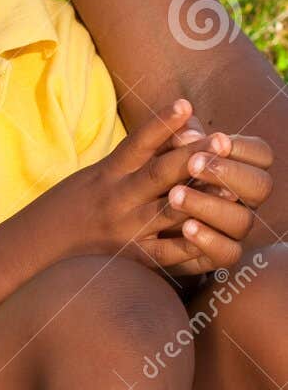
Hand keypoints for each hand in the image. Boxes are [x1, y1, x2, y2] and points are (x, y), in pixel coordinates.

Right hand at [63, 99, 262, 274]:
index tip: (186, 105)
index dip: (162, 123)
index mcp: (106, 174)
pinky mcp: (134, 258)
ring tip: (231, 186)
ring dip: (202, 197)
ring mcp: (126, 229)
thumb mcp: (95, 175)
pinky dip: (194, 245)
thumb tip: (171, 136)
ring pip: (170, 210)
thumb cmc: (70, 208)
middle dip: (193, 155)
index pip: (137, 143)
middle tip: (221, 138)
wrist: (38, 249)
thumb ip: (130, 160)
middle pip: (160, 173)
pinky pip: (170, 253)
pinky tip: (216, 236)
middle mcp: (117, 199)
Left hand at [160, 115, 272, 274]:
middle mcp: (243, 198)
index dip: (242, 148)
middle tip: (193, 164)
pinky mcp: (216, 254)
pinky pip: (227, 254)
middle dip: (227, 173)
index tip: (216, 139)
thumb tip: (188, 135)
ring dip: (209, 205)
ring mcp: (232, 228)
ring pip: (242, 221)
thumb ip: (174, 139)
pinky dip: (208, 241)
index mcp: (238, 166)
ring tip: (174, 195)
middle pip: (260, 187)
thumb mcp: (160, 150)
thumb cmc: (152, 170)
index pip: (261, 155)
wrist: (128, 215)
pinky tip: (186, 228)